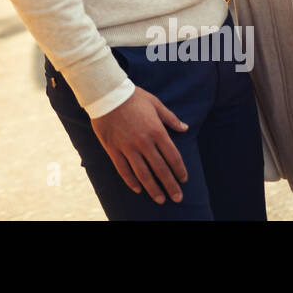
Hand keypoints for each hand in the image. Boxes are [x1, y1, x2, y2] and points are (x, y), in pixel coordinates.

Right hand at [90, 87, 188, 203]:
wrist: (107, 93)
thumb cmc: (133, 96)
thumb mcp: (156, 103)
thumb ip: (171, 118)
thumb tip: (185, 128)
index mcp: (157, 131)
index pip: (173, 156)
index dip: (180, 170)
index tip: (184, 180)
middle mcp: (144, 142)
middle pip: (160, 169)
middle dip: (170, 185)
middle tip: (177, 198)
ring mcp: (128, 147)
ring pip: (142, 173)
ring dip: (152, 188)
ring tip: (160, 199)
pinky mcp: (113, 149)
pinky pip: (123, 169)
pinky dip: (131, 181)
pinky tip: (138, 189)